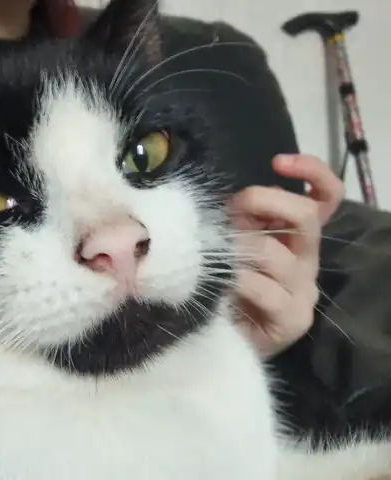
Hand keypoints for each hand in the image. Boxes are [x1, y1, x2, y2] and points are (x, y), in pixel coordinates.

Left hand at [230, 154, 343, 358]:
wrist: (228, 337)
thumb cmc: (228, 284)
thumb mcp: (234, 243)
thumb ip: (240, 220)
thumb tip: (230, 199)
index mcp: (298, 237)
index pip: (326, 197)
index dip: (312, 173)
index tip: (278, 162)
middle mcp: (308, 259)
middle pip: (306, 218)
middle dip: (265, 202)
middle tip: (234, 208)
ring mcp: (304, 290)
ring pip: (276, 253)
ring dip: (239, 245)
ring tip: (214, 251)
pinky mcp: (293, 319)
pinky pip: (266, 290)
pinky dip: (238, 280)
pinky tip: (221, 282)